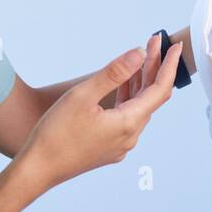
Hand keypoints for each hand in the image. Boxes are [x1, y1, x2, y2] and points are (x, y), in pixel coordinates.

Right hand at [17, 40, 181, 192]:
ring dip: (140, 82)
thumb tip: (139, 53)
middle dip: (152, 68)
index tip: (175, 45)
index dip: (168, 65)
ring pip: (138, 107)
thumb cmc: (55, 133)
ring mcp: (119, 144)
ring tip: (139, 58)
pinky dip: (128, 97)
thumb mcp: (83, 95)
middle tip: (153, 42)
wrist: (37, 169)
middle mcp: (129, 137)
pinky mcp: (108, 148)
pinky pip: (126, 118)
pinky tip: (123, 84)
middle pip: (150, 97)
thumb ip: (114, 73)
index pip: (160, 89)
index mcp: (128, 124)